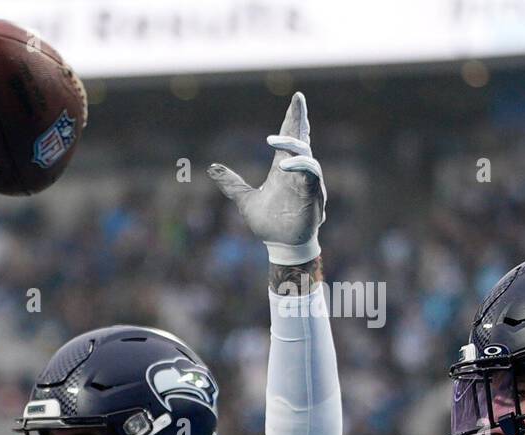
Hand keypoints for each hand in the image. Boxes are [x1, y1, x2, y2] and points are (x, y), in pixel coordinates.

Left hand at [208, 92, 325, 265]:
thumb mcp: (244, 200)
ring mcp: (306, 181)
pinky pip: (311, 173)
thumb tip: (212, 168)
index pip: (290, 138)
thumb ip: (231, 183)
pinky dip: (299, 165)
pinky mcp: (313, 193)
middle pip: (302, 138)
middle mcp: (296, 171)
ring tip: (272, 141)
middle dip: (301, 119)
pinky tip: (284, 165)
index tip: (296, 99)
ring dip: (292, 145)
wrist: (280, 245)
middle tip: (298, 101)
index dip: (293, 119)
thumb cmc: (268, 223)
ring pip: (306, 153)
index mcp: (282, 169)